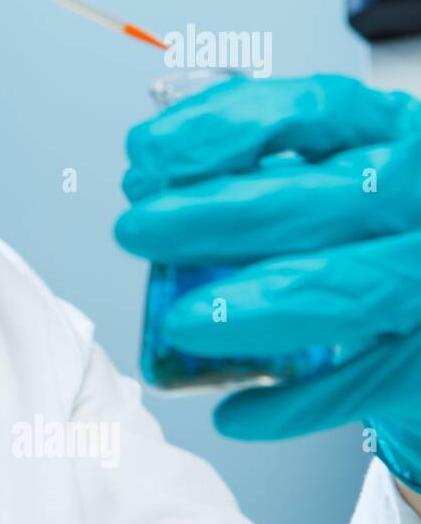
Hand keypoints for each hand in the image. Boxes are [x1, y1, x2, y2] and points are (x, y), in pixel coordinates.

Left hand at [116, 74, 420, 493]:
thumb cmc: (361, 240)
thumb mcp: (319, 181)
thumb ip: (248, 173)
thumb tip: (147, 179)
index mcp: (388, 136)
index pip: (315, 110)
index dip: (228, 126)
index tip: (147, 151)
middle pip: (329, 200)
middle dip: (221, 215)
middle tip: (135, 230)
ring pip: (351, 291)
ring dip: (258, 308)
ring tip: (180, 323)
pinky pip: (362, 385)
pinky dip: (292, 405)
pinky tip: (232, 414)